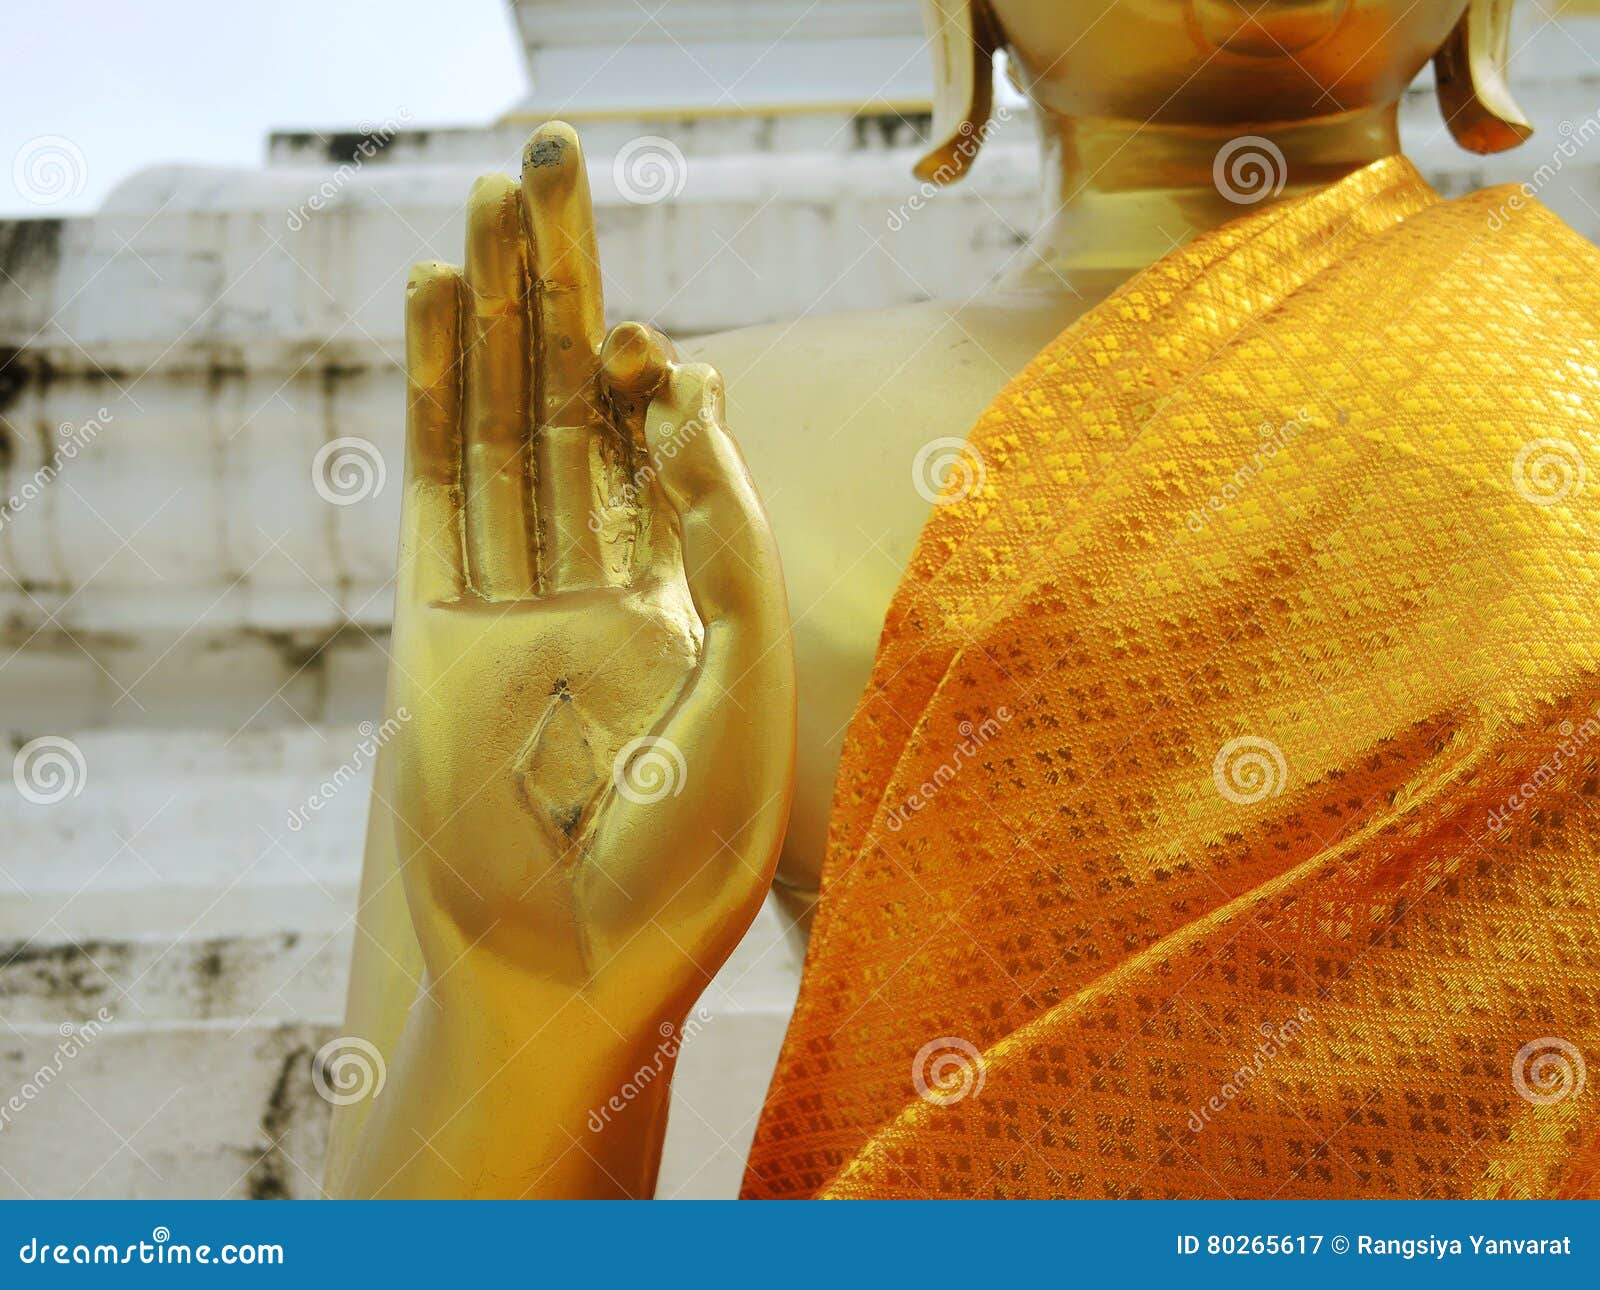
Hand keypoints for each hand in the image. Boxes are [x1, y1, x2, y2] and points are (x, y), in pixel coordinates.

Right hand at [388, 122, 794, 1033]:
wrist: (575, 966)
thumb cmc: (683, 854)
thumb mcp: (748, 682)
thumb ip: (736, 544)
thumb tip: (704, 406)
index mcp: (681, 610)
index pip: (666, 464)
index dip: (659, 386)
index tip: (656, 341)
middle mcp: (594, 589)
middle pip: (582, 415)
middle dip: (571, 302)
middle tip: (560, 176)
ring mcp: (511, 597)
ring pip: (510, 424)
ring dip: (502, 313)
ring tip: (494, 199)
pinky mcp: (438, 619)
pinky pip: (441, 477)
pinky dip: (436, 385)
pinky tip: (436, 297)